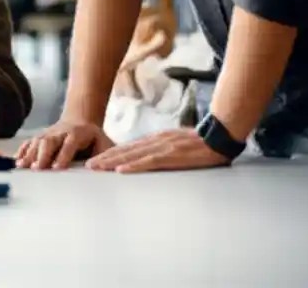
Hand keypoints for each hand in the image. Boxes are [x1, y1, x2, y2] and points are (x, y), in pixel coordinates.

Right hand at [15, 119, 113, 169]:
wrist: (80, 120)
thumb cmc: (94, 138)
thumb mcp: (104, 143)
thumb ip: (104, 156)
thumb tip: (99, 169)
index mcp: (78, 134)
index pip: (70, 144)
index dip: (63, 155)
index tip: (57, 168)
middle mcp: (60, 132)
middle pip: (49, 141)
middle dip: (42, 154)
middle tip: (37, 168)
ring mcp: (48, 133)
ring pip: (37, 141)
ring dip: (30, 154)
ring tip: (22, 166)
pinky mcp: (40, 137)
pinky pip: (29, 142)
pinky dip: (23, 151)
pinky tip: (17, 161)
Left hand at [85, 128, 228, 172]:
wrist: (218, 137)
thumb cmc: (200, 144)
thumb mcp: (176, 143)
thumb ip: (162, 149)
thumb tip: (150, 158)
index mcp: (156, 139)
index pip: (129, 148)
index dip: (111, 154)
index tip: (97, 160)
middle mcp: (155, 141)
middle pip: (125, 151)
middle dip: (106, 158)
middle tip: (89, 166)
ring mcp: (162, 147)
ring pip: (132, 156)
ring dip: (113, 162)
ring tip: (97, 168)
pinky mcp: (171, 155)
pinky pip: (149, 162)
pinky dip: (134, 166)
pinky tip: (121, 171)